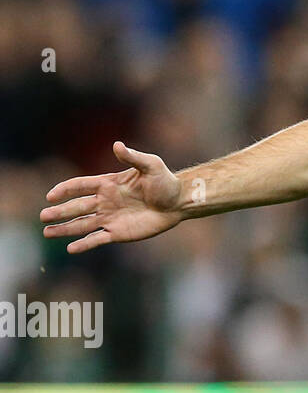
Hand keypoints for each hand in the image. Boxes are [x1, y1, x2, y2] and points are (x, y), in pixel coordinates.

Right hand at [40, 141, 183, 253]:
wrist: (178, 203)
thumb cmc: (165, 182)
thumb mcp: (151, 165)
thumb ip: (132, 157)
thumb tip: (117, 144)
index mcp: (108, 184)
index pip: (80, 186)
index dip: (65, 190)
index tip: (50, 196)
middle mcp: (105, 201)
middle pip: (76, 206)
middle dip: (59, 212)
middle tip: (43, 216)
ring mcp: (110, 218)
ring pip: (82, 224)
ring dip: (65, 228)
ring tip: (46, 232)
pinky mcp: (118, 232)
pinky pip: (97, 239)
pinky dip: (84, 244)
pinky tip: (71, 248)